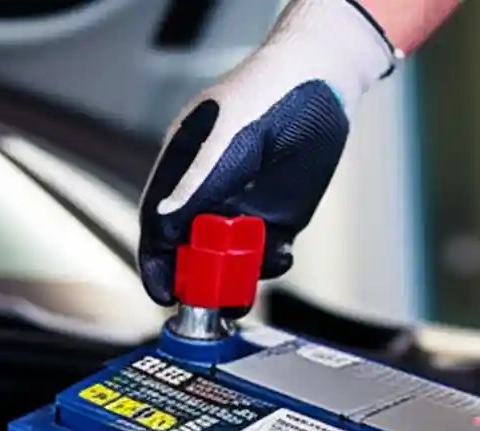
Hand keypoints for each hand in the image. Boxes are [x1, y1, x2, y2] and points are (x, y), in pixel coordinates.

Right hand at [138, 0, 395, 310]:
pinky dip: (271, 263)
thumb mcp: (228, 138)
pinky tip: (282, 254)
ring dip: (239, 276)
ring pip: (230, 260)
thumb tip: (162, 220)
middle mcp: (209, 196)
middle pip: (191, 251)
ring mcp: (244, 210)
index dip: (156, 261)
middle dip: (198, 279)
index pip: (157, 225)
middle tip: (211, 297)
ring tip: (253, 274)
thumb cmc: (268, 94)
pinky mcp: (279, 219)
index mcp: (182, 172)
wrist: (324, 83)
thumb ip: (198, 181)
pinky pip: (267, 255)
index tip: (163, 292)